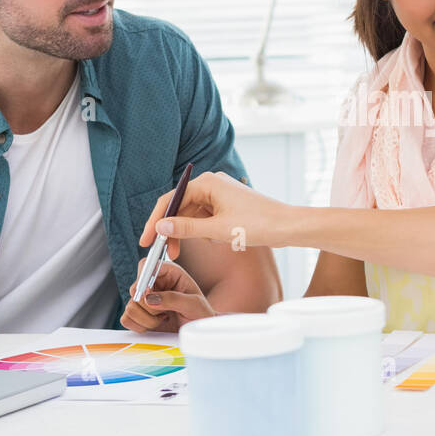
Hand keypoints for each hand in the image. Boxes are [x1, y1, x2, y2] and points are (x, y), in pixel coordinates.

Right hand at [122, 260, 213, 332]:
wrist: (198, 329)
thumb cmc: (200, 313)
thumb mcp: (194, 304)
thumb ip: (173, 299)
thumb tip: (150, 299)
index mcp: (169, 273)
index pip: (147, 265)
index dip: (144, 279)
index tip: (150, 294)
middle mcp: (154, 284)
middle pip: (135, 289)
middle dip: (149, 306)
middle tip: (165, 312)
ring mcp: (145, 300)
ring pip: (130, 307)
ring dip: (147, 319)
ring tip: (164, 319)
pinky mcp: (139, 315)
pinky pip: (126, 320)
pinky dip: (140, 326)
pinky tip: (156, 325)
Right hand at [140, 171, 292, 254]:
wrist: (288, 226)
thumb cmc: (258, 224)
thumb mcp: (218, 230)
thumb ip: (187, 228)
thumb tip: (160, 226)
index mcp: (207, 183)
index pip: (170, 200)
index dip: (155, 221)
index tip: (146, 240)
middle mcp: (212, 184)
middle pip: (179, 207)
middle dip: (171, 230)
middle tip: (166, 253)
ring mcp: (220, 194)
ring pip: (191, 215)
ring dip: (185, 234)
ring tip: (182, 253)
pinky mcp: (227, 205)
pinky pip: (205, 218)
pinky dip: (201, 232)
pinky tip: (211, 243)